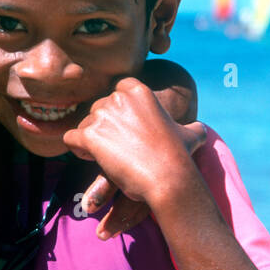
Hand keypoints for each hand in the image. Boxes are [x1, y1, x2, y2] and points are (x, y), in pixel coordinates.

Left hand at [63, 77, 205, 219]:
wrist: (168, 178)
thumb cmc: (179, 157)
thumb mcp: (191, 134)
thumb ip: (191, 126)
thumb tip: (199, 129)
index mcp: (138, 91)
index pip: (116, 93)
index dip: (117, 112)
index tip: (124, 130)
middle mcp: (118, 98)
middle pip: (98, 109)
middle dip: (103, 127)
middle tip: (114, 146)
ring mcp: (102, 115)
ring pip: (84, 124)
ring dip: (90, 139)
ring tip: (104, 156)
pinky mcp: (89, 135)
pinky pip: (70, 138)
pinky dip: (77, 148)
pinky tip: (89, 157)